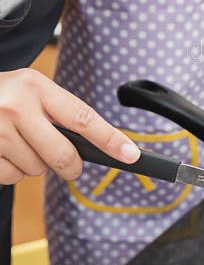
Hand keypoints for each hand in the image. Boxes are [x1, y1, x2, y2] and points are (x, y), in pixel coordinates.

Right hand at [0, 69, 139, 185]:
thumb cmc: (0, 95)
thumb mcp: (29, 90)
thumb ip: (56, 112)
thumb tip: (95, 145)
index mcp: (36, 87)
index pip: (83, 118)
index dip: (110, 139)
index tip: (130, 154)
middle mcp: (16, 106)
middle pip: (62, 155)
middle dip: (71, 166)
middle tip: (70, 165)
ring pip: (35, 169)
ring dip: (32, 164)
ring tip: (16, 142)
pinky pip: (11, 177)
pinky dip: (11, 171)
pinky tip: (2, 151)